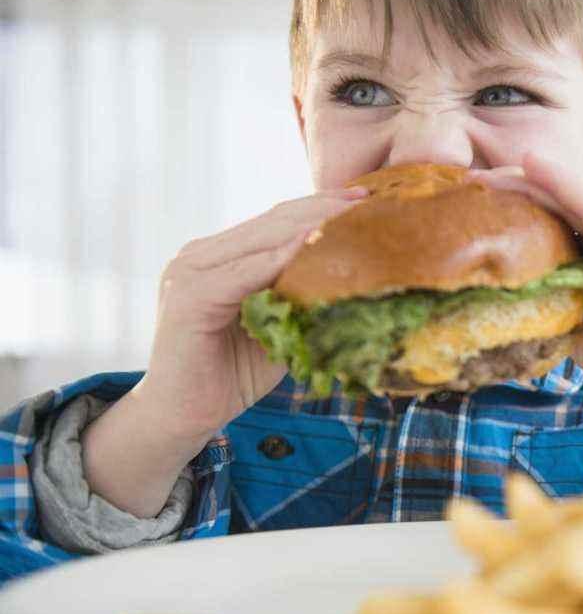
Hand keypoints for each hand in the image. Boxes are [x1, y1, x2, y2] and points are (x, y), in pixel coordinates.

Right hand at [138, 188, 369, 439]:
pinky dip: (281, 260)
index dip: (321, 206)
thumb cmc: (234, 373)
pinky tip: (313, 249)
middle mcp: (200, 255)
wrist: (183, 416)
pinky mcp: (189, 297)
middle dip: (323, 207)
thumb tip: (356, 280)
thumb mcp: (279, 327)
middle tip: (368, 199)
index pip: (277, 221)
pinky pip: (245, 273)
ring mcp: (190, 272)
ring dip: (310, 226)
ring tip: (352, 218)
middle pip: (273, 221)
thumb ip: (302, 296)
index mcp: (219, 256)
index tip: (366, 198)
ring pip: (262, 239)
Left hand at [470, 153, 582, 428]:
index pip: (562, 207)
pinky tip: (527, 165)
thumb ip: (550, 288)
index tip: (471, 201)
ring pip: (570, 194)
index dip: (519, 199)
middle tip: (464, 184)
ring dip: (523, 181)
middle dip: (512, 186)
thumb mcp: (577, 312)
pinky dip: (559, 182)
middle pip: (562, 194)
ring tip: (479, 179)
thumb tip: (495, 285)